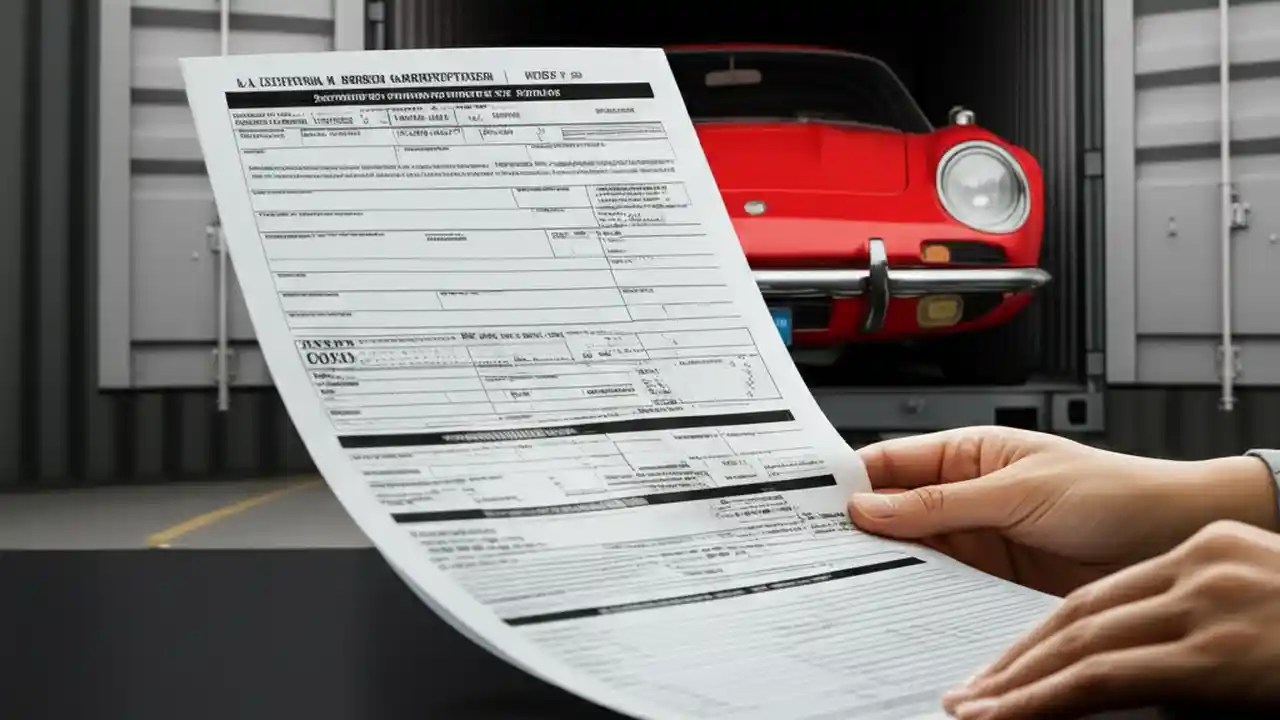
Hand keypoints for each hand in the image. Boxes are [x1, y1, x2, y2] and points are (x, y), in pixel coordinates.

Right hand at [847, 427, 1278, 595]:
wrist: (1170, 539)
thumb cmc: (1113, 493)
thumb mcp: (1018, 491)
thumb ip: (941, 504)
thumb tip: (872, 505)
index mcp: (968, 454)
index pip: (891, 462)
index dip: (851, 477)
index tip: (812, 497)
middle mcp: (966, 496)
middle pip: (893, 510)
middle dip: (859, 525)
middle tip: (820, 544)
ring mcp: (978, 540)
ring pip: (912, 550)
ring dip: (886, 561)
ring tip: (853, 574)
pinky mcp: (991, 581)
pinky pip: (941, 585)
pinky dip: (917, 592)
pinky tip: (900, 598)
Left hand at [942, 520, 1279, 718]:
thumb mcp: (1259, 623)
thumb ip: (1196, 635)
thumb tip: (1129, 677)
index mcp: (1212, 552)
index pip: (1101, 593)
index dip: (1042, 632)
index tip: (1005, 663)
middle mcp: (1204, 566)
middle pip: (1079, 611)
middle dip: (1017, 656)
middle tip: (971, 691)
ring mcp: (1210, 605)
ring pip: (1081, 641)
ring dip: (1019, 680)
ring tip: (975, 709)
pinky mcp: (1218, 654)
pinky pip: (1107, 676)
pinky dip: (1049, 698)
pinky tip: (1011, 715)